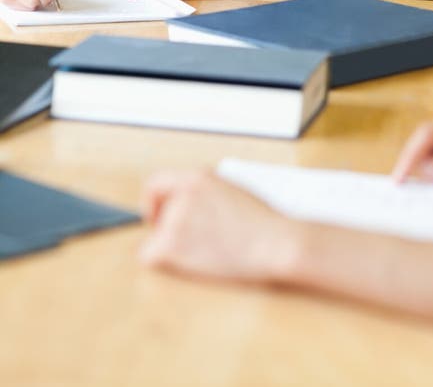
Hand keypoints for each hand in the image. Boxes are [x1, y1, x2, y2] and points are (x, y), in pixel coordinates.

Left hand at [139, 169, 292, 281]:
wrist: (274, 243)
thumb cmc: (263, 223)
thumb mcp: (232, 190)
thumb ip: (204, 193)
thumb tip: (187, 207)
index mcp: (198, 177)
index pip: (157, 182)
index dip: (155, 200)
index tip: (157, 214)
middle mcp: (183, 192)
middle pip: (155, 209)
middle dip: (165, 225)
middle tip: (188, 240)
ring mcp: (176, 217)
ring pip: (155, 237)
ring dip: (172, 246)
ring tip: (205, 251)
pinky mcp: (172, 243)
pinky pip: (150, 255)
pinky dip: (163, 262)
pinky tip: (190, 263)